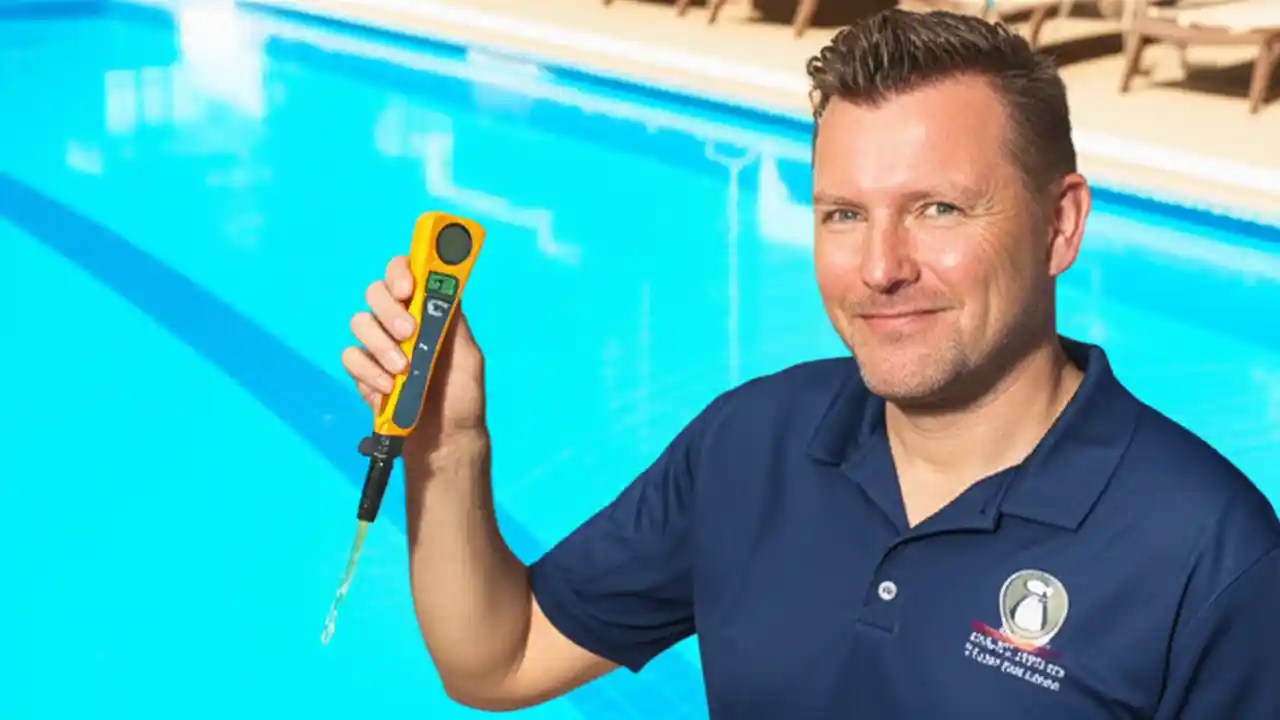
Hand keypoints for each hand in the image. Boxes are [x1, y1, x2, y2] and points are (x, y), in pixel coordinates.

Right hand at [342, 256, 486, 457]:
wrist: (444, 439)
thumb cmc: (461, 395)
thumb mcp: (468, 355)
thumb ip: (451, 320)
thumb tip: (441, 283)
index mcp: (427, 311)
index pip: (405, 273)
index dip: (400, 271)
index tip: (407, 288)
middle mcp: (399, 321)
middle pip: (376, 292)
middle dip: (389, 310)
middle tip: (408, 333)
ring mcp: (378, 345)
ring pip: (359, 322)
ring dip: (380, 343)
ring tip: (402, 370)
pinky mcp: (363, 371)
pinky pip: (350, 356)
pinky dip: (367, 370)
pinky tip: (388, 388)